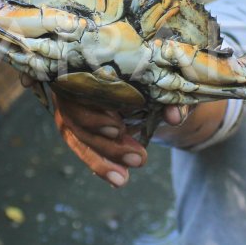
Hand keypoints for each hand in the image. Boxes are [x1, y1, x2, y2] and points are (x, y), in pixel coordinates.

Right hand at [32, 76, 186, 187]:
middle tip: (138, 159)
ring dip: (100, 161)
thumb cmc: (156, 82)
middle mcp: (74, 84)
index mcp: (92, 64)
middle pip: (77, 118)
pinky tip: (116, 180)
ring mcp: (71, 107)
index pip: (81, 88)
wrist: (153, 91)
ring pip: (77, 138)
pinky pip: (82, 149)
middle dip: (106, 144)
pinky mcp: (77, 128)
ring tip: (123, 179)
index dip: (95, 111)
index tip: (118, 129)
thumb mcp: (168, 89)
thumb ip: (172, 99)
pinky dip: (99, 165)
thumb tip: (174, 117)